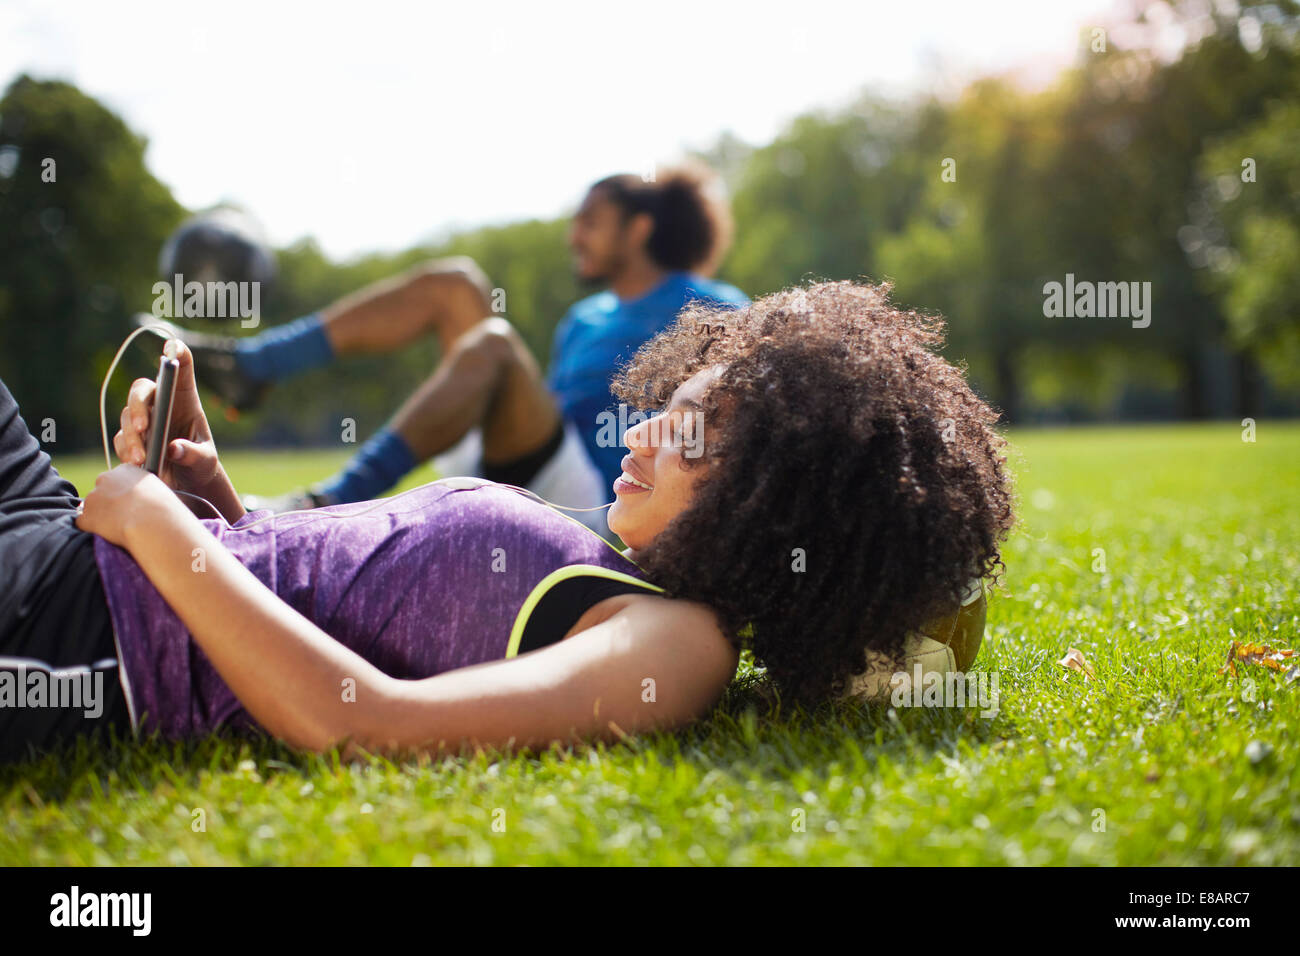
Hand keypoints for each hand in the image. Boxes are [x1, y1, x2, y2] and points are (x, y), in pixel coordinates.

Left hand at [75, 462, 178, 549]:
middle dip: (109, 503)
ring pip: (93, 508)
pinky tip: (111, 534)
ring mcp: (93, 497)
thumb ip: (143, 489)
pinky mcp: (85, 516)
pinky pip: (86, 524)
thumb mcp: (159, 489)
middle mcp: (105, 478)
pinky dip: (95, 530)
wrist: (153, 524)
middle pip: (102, 491)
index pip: (117, 479)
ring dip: (103, 517)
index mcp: (126, 470)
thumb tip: (140, 501)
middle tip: (126, 516)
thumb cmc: (164, 510)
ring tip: (121, 527)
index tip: (132, 504)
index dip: (124, 493)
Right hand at [114, 340, 220, 496]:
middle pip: (141, 389)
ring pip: (127, 416)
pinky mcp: (129, 439)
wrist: (187, 486)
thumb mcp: (206, 461)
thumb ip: (194, 454)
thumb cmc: (201, 464)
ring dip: (132, 437)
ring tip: (142, 458)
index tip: (172, 348)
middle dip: (139, 406)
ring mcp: (142, 420)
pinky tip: (136, 463)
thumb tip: (174, 449)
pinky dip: (126, 450)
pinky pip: (120, 439)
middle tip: (144, 427)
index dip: (176, 352)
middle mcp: (160, 404)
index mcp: (185, 398)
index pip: (181, 367)